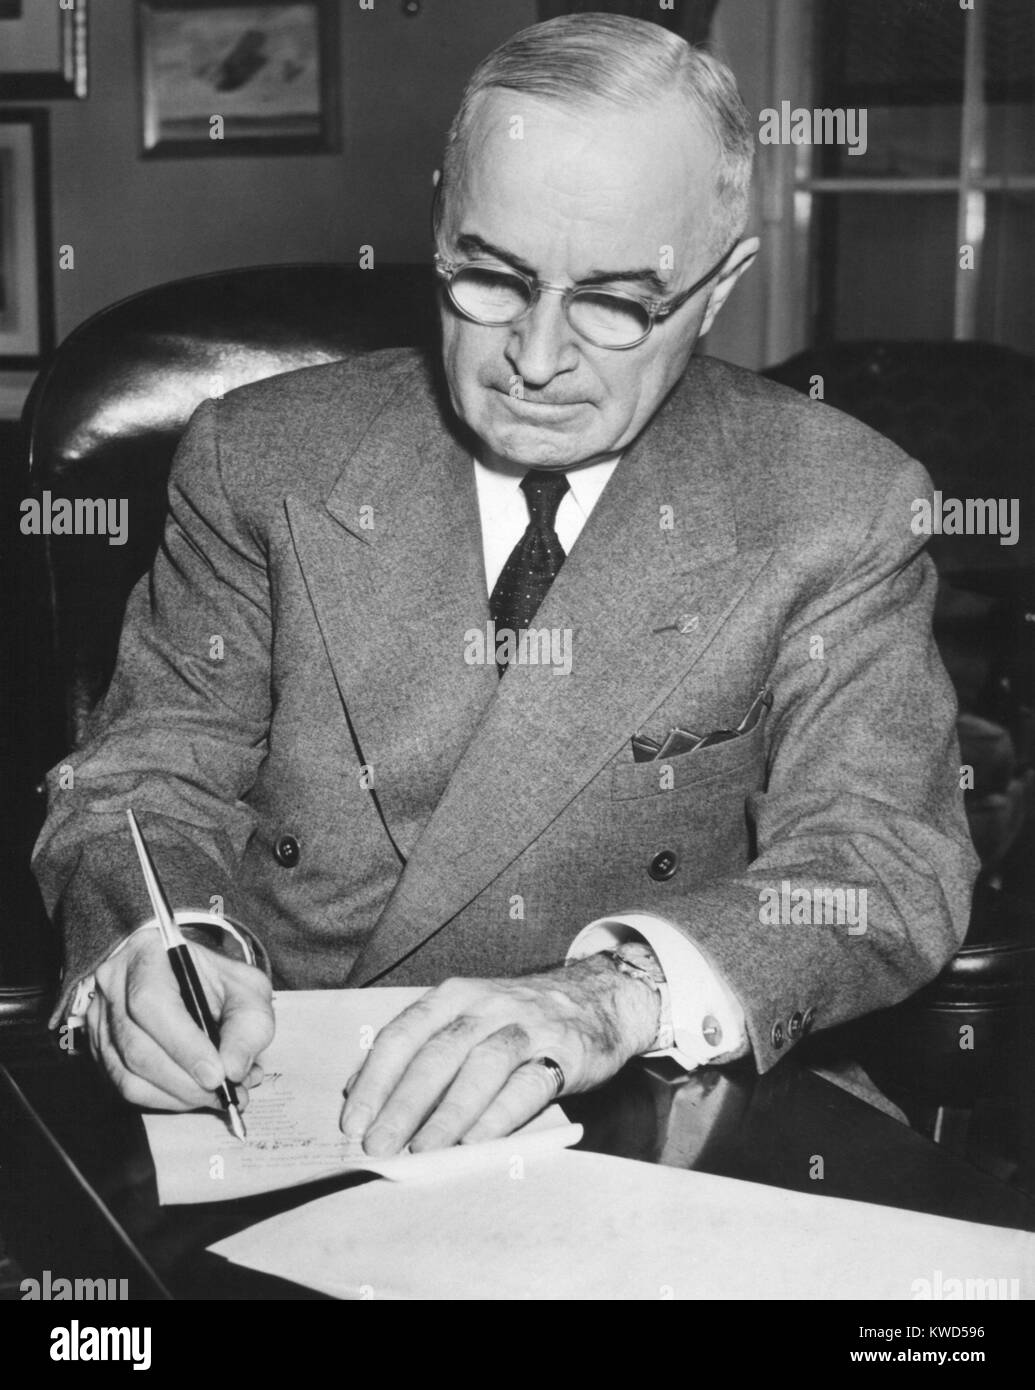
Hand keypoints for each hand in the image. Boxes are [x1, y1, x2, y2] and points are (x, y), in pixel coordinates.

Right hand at [85, 928, 273, 1110]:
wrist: (196, 981)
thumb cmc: (218, 982)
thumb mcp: (249, 990)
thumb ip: (249, 1026)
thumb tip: (233, 1070)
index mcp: (146, 954)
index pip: (150, 1002)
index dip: (183, 1044)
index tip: (217, 1074)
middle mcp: (113, 984)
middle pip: (136, 1045)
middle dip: (184, 1081)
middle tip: (223, 1093)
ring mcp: (100, 1019)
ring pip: (127, 1074)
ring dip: (176, 1096)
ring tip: (216, 1095)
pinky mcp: (99, 1049)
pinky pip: (124, 1088)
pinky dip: (163, 1099)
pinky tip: (193, 1094)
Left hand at [339, 954, 658, 1155]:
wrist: (600, 996)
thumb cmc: (518, 1018)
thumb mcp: (469, 1015)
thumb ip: (422, 1047)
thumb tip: (359, 1094)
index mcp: (455, 995)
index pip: (404, 1034)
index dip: (375, 1078)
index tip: (353, 1121)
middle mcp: (488, 1005)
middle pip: (438, 1053)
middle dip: (403, 1103)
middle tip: (379, 1145)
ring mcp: (528, 1027)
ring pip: (481, 1066)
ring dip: (448, 1112)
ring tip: (423, 1151)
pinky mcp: (564, 1052)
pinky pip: (529, 1085)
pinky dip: (500, 1114)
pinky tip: (477, 1143)